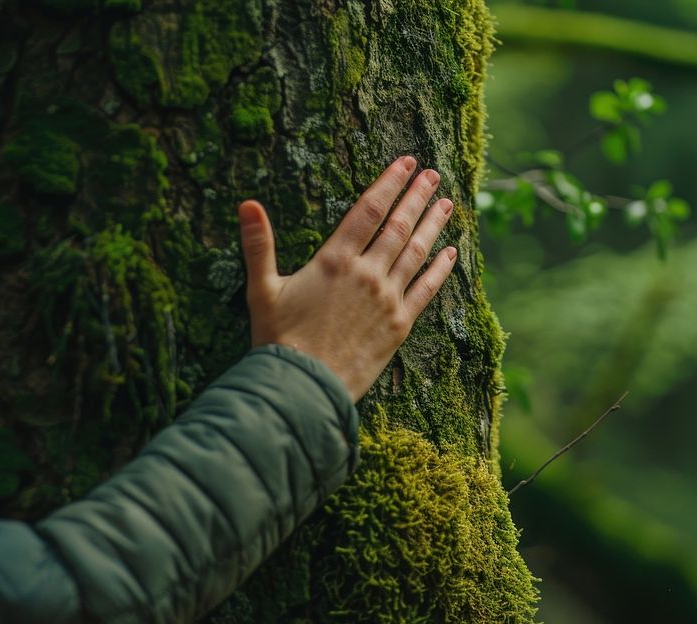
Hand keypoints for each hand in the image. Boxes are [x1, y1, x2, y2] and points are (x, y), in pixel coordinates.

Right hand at [237, 156, 457, 400]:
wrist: (305, 386)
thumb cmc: (279, 340)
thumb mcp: (261, 290)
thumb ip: (258, 245)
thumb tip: (245, 203)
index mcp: (334, 260)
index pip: (368, 211)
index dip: (389, 183)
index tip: (406, 163)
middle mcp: (366, 274)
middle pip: (398, 226)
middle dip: (416, 196)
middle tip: (432, 173)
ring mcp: (387, 299)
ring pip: (417, 252)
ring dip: (433, 224)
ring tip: (446, 202)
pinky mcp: (400, 325)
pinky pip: (427, 290)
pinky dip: (441, 269)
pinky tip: (451, 253)